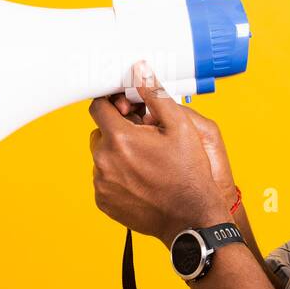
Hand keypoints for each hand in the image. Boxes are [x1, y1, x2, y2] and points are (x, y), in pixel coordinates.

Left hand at [89, 61, 227, 246]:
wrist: (190, 218)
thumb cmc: (189, 172)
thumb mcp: (179, 126)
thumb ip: (155, 95)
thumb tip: (139, 70)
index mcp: (119, 138)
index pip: (99, 107)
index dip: (113, 103)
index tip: (127, 109)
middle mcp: (104, 160)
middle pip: (100, 132)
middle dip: (117, 130)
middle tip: (144, 138)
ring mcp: (101, 183)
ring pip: (101, 156)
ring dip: (117, 153)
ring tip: (144, 161)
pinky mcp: (103, 201)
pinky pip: (103, 179)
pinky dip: (116, 175)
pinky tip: (140, 179)